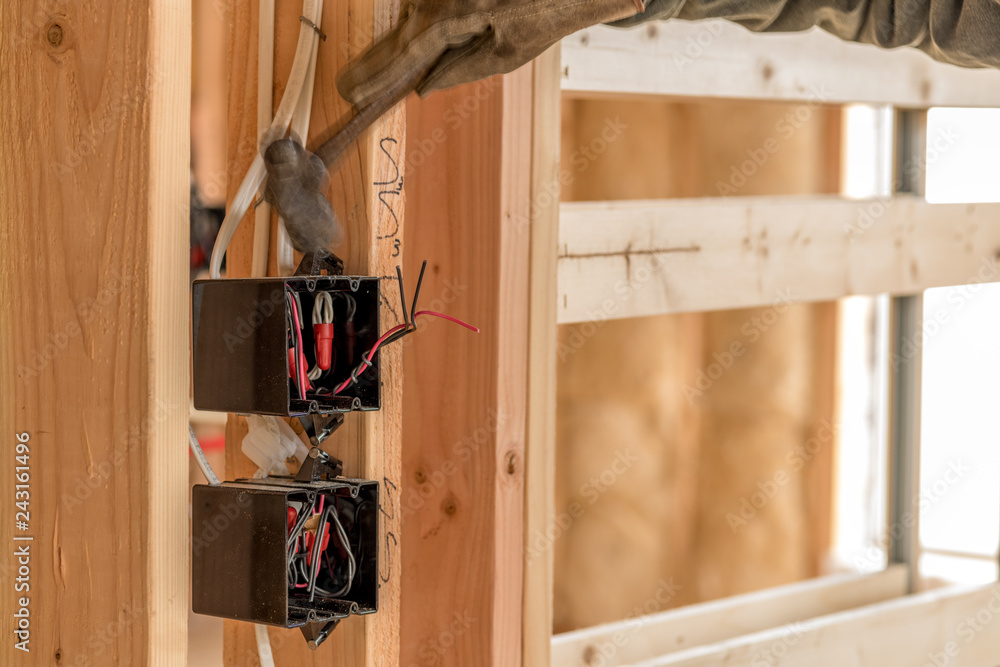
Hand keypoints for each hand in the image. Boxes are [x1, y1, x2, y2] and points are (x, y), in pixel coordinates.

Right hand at [338, 0, 643, 107]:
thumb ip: (460, 70)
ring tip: (358, 79)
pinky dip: (414, 31)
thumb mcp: (506, 54)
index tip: (355, 95)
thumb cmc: (544, 13)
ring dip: (392, 49)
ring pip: (411, 19)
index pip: (407, 53)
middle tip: (344, 89)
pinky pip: (424, 10)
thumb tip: (423, 86)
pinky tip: (395, 55)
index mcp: (454, 16)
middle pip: (400, 34)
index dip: (378, 77)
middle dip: (373, 64)